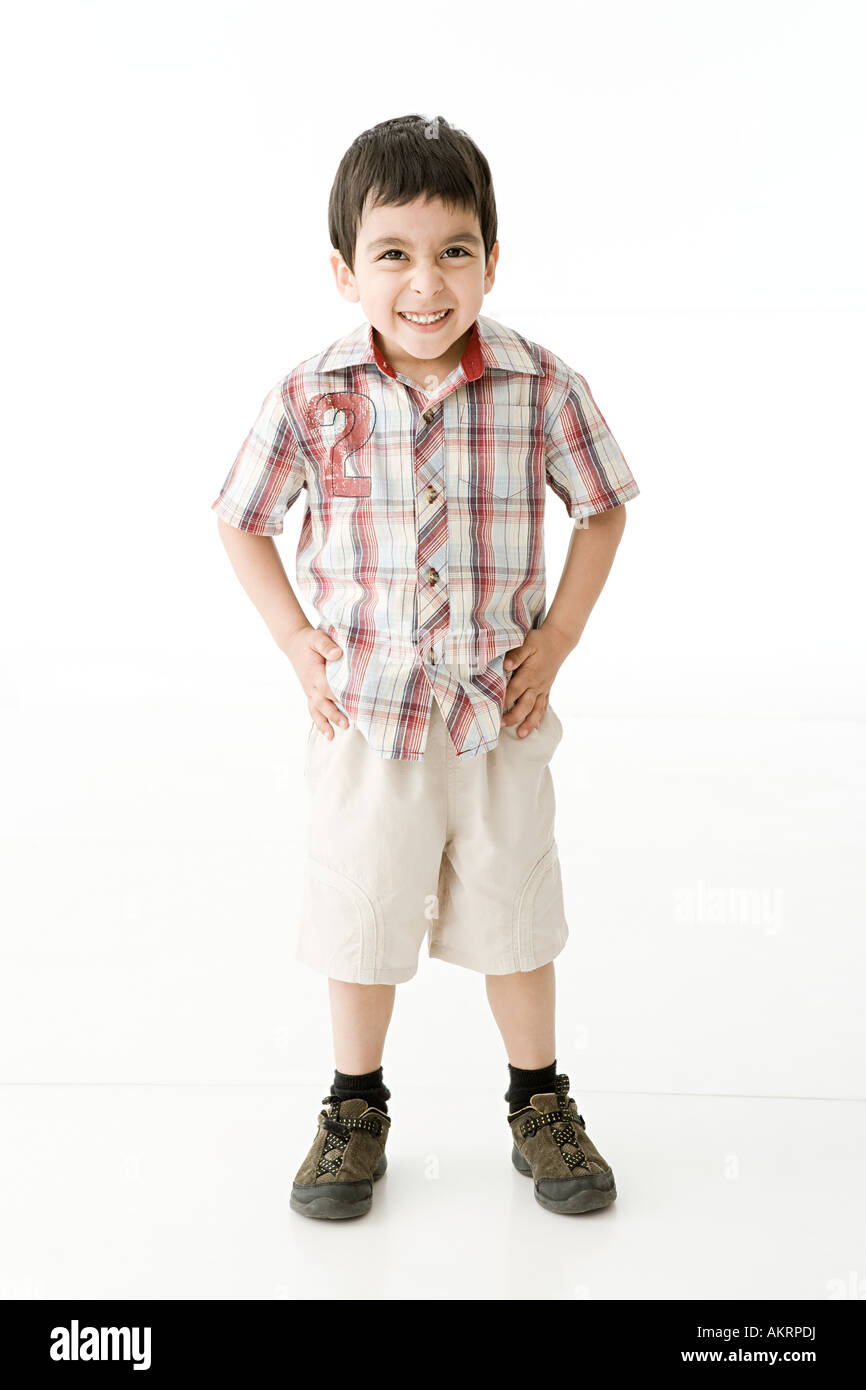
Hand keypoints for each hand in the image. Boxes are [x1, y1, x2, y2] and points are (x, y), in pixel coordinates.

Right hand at [283, 625, 348, 737]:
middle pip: (323, 703)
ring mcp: (310, 691)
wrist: (295, 644)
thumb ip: (326, 645)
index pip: (328, 687)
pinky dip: (320, 723)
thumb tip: (337, 653)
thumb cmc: (309, 641)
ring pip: (317, 710)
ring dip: (325, 723)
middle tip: (347, 724)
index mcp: (315, 673)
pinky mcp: (310, 694)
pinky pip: (313, 710)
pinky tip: (328, 734)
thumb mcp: (317, 638)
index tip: (353, 703)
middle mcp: (311, 685)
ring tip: (333, 736)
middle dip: (334, 714)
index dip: (340, 696)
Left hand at [501, 622, 572, 736]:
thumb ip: (516, 655)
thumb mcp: (527, 643)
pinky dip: (539, 716)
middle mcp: (536, 684)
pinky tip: (535, 726)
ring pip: (536, 709)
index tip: (494, 711)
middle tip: (501, 725)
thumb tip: (506, 665)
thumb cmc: (540, 640)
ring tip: (521, 734)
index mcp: (529, 674)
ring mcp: (543, 688)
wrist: (560, 640)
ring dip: (529, 722)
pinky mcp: (547, 688)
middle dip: (513, 716)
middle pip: (524, 705)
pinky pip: (544, 705)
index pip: (514, 691)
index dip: (504, 701)